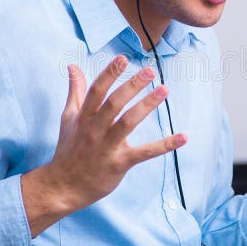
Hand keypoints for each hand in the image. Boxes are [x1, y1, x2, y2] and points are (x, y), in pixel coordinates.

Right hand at [21, 55, 186, 236]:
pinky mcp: (119, 163)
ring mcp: (107, 147)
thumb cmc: (69, 149)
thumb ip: (75, 91)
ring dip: (147, 105)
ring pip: (128, 122)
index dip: (109, 74)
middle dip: (132, 85)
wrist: (63, 186)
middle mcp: (94, 130)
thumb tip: (73, 66)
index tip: (123, 58)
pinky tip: (183, 137)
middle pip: (114, 103)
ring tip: (164, 90)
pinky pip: (144, 153)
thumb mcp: (68, 118)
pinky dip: (164, 145)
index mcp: (83, 117)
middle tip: (150, 70)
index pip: (97, 91)